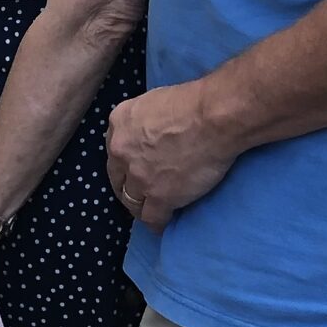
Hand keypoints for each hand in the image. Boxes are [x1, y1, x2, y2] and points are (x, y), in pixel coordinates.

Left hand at [105, 81, 241, 231]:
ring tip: (151, 211)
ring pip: (132, 202)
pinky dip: (157, 224)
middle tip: (141, 192)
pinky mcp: (159, 197)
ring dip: (140, 207)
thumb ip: (143, 120)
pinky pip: (151, 218)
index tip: (134, 169)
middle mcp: (121, 151)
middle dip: (128, 187)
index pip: (114, 151)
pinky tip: (163, 225)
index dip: (125, 163)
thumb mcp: (154, 101)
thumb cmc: (193, 102)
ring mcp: (139, 177)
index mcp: (119, 123)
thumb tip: (151, 133)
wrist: (212, 118)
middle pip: (118, 178)